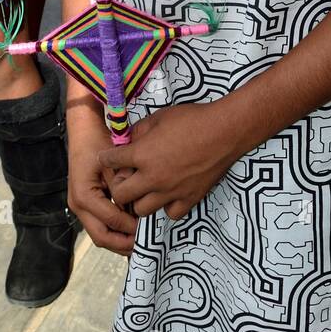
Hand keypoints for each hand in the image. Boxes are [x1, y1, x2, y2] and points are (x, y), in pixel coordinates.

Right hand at [67, 105, 137, 254]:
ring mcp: (79, 206)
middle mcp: (78, 205)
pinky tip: (130, 231)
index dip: (131, 227)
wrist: (84, 130)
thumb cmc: (99, 142)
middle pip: (102, 237)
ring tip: (139, 242)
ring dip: (119, 241)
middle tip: (144, 245)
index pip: (111, 221)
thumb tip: (137, 210)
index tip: (148, 228)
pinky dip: (115, 230)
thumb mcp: (114, 165)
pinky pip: (100, 224)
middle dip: (123, 244)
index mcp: (84, 196)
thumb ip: (123, 189)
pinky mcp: (85, 204)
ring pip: (100, 234)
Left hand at [99, 102, 237, 219]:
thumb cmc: (192, 119)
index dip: (106, 158)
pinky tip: (169, 195)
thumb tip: (129, 140)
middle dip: (119, 186)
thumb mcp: (160, 117)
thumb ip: (139, 130)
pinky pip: (170, 214)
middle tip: (126, 177)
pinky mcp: (189, 199)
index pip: (111, 161)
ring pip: (142, 210)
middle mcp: (152, 177)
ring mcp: (171, 192)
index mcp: (142, 154)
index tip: (107, 157)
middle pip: (121, 195)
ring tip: (146, 189)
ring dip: (140, 199)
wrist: (224, 131)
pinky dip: (166, 206)